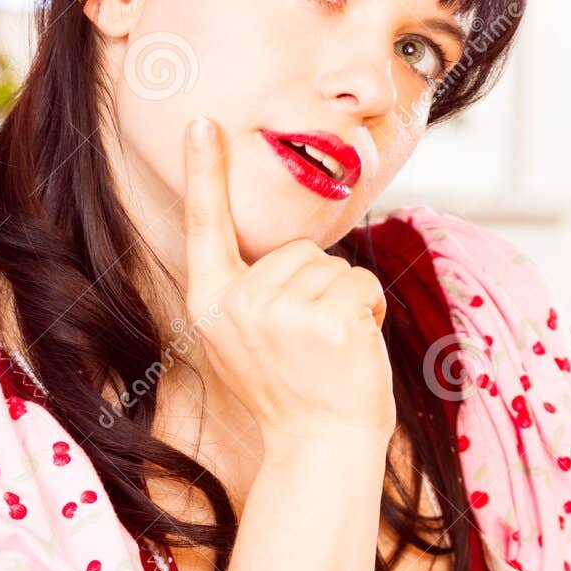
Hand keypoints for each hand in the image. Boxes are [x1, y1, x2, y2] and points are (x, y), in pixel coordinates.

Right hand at [182, 117, 396, 446]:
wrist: (321, 449)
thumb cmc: (292, 394)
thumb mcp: (247, 341)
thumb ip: (249, 293)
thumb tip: (279, 252)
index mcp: (211, 305)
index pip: (206, 227)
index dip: (205, 172)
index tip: (201, 122)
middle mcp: (238, 304)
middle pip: (297, 250)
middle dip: (319, 286)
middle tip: (312, 344)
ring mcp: (282, 312)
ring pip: (333, 266)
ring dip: (347, 301)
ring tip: (330, 350)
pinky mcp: (328, 319)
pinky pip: (360, 283)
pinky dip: (369, 310)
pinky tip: (353, 348)